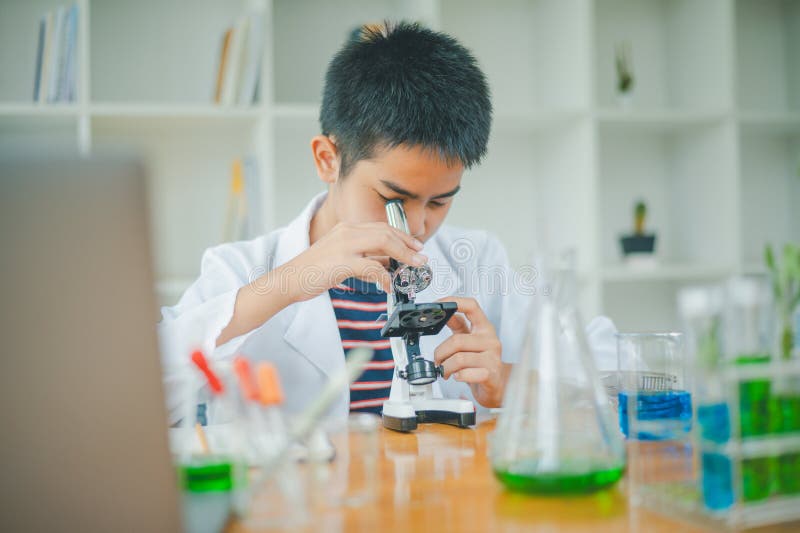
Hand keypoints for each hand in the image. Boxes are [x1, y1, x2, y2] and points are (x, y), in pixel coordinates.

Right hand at [282, 221, 425, 301]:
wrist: (289, 280)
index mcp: (347, 228)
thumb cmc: (314, 272)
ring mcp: (344, 245)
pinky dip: (385, 277)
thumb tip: (388, 264)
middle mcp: (347, 231)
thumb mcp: (342, 258)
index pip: (381, 226)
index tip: (416, 246)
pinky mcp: (342, 262)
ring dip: (403, 256)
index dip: (402, 236)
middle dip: (408, 244)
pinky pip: (372, 267)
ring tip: (414, 267)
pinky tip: (388, 287)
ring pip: (383, 243)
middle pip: (386, 232)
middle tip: (421, 257)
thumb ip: (364, 257)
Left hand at [433, 296, 509, 407]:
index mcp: (484, 328)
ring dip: (446, 367)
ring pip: (458, 359)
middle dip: (440, 353)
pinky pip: (466, 374)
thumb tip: (444, 314)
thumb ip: (459, 326)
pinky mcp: (491, 374)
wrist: (497, 386)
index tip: (438, 305)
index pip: (471, 307)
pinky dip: (457, 377)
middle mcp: (490, 340)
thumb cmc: (481, 363)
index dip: (454, 302)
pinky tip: (458, 376)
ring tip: (446, 371)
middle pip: (457, 340)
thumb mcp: (470, 341)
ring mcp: (492, 357)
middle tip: (438, 361)